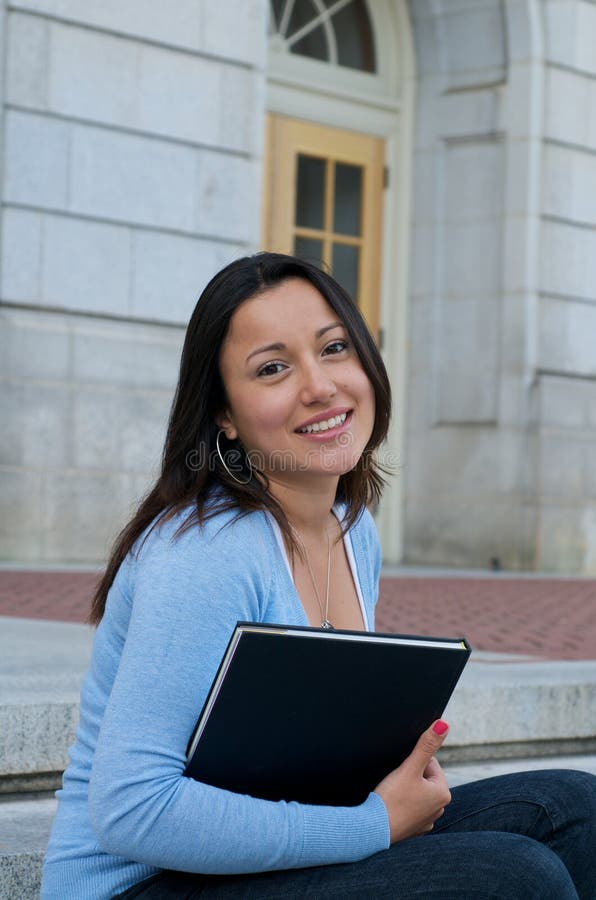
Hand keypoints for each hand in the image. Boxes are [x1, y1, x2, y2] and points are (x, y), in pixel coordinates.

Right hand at [374, 720, 451, 843]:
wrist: (373, 831)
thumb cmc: (392, 798)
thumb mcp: (409, 768)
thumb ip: (426, 745)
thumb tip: (443, 724)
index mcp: (443, 793)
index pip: (429, 764)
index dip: (411, 763)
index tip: (400, 774)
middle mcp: (439, 809)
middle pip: (423, 779)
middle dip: (408, 777)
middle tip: (394, 784)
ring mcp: (426, 821)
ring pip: (415, 794)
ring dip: (404, 791)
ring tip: (391, 796)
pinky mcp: (414, 830)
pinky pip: (409, 810)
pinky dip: (401, 806)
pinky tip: (391, 807)